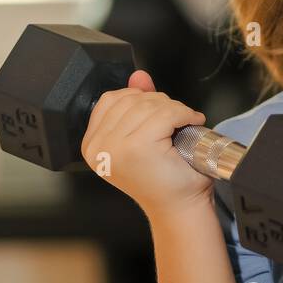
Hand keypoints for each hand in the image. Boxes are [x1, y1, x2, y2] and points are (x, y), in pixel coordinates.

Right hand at [79, 70, 213, 215]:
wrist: (179, 207)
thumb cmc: (165, 177)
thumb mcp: (144, 134)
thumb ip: (137, 102)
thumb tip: (139, 75)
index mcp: (92, 144)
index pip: (111, 98)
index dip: (139, 98)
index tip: (155, 114)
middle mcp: (99, 146)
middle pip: (133, 99)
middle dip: (160, 103)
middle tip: (174, 123)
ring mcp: (116, 147)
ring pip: (151, 104)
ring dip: (174, 109)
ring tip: (181, 126)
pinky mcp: (138, 147)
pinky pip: (166, 113)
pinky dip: (184, 114)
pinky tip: (190, 124)